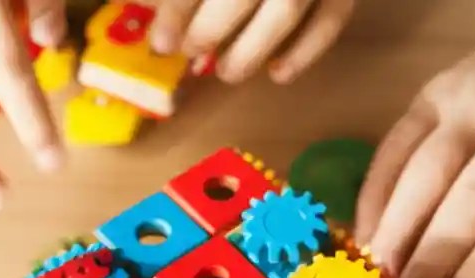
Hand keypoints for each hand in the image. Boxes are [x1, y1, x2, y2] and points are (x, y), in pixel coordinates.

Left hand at [149, 0, 355, 83]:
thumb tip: (142, 2)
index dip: (178, 7)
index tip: (160, 40)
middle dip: (209, 29)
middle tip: (186, 51)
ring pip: (286, 9)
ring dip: (251, 49)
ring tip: (226, 72)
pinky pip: (333, 17)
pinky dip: (307, 49)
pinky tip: (278, 73)